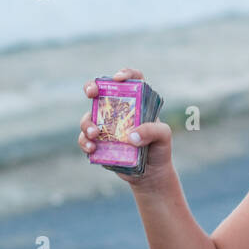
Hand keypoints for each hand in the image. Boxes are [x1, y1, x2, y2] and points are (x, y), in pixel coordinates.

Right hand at [79, 66, 172, 185]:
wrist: (151, 174)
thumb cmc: (160, 149)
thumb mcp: (163, 136)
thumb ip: (152, 131)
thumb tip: (131, 135)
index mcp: (137, 103)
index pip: (132, 80)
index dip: (125, 74)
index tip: (118, 79)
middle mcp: (118, 111)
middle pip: (100, 91)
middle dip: (91, 87)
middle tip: (91, 93)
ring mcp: (106, 126)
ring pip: (89, 117)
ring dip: (87, 123)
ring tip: (95, 135)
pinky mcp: (99, 143)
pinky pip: (84, 138)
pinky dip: (84, 141)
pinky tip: (91, 148)